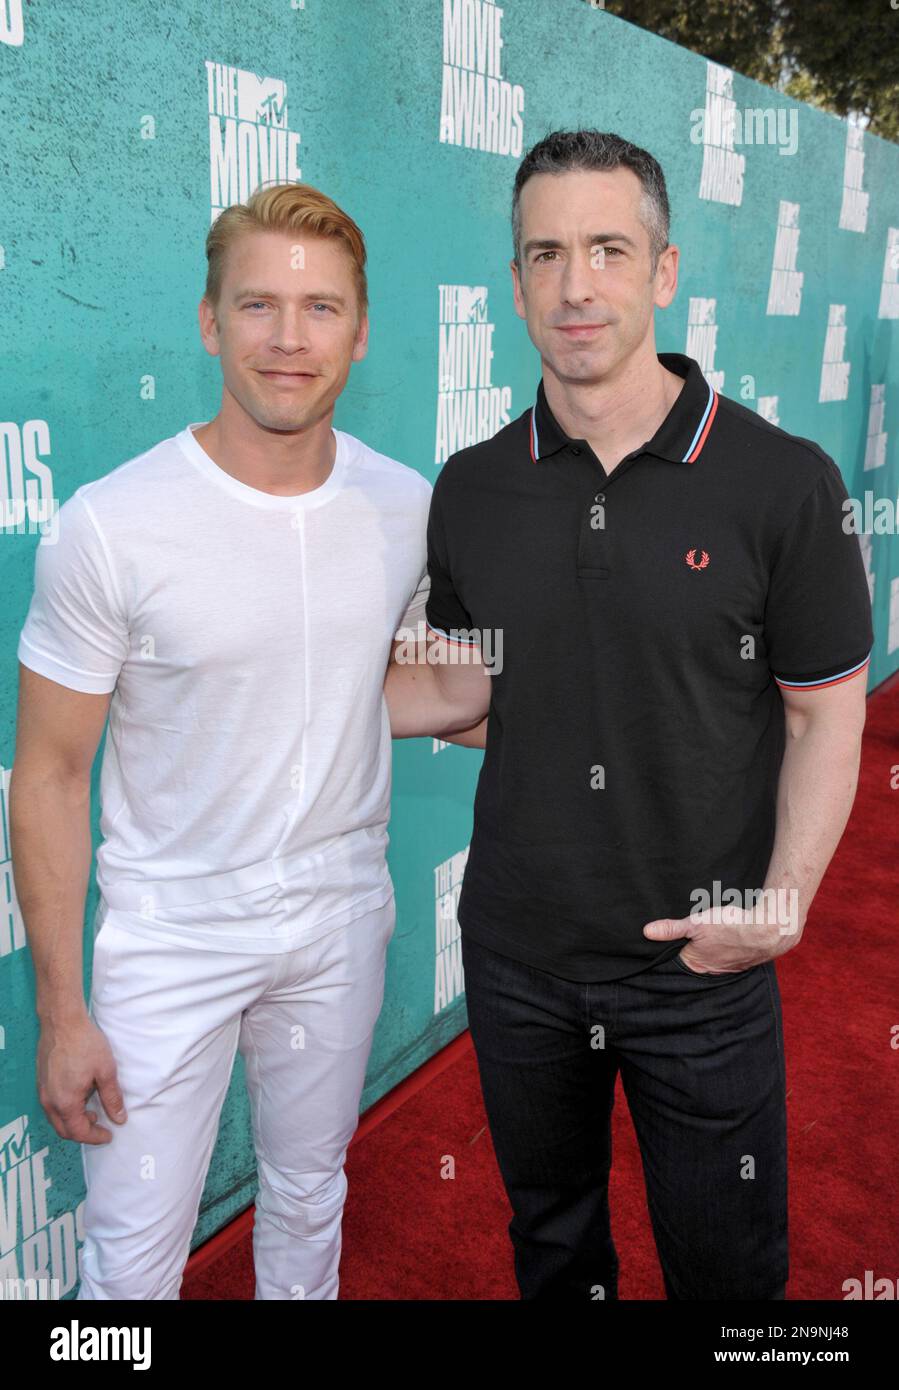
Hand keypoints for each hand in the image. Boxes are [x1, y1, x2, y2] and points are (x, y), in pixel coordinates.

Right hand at [37, 1014, 126, 1142]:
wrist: (62, 1022)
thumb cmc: (85, 1044)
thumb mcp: (106, 1072)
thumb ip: (112, 1098)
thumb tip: (119, 1118)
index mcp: (65, 1102)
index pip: (79, 1132)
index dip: (95, 1137)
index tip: (109, 1135)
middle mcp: (50, 1101)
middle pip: (64, 1130)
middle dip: (83, 1132)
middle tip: (101, 1126)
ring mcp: (43, 1091)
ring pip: (56, 1118)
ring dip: (73, 1121)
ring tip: (92, 1112)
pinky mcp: (41, 1081)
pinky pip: (52, 1105)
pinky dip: (65, 1110)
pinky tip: (79, 1097)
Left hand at [643, 900, 804, 974]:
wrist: (768, 929)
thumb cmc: (730, 926)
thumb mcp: (696, 923)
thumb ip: (672, 929)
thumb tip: (647, 932)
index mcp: (697, 964)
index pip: (677, 962)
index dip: (672, 953)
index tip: (667, 946)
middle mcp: (712, 971)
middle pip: (696, 963)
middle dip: (692, 954)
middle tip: (690, 941)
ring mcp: (729, 968)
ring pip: (714, 961)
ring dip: (712, 952)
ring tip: (710, 941)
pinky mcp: (744, 962)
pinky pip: (730, 958)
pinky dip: (728, 951)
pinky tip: (729, 942)